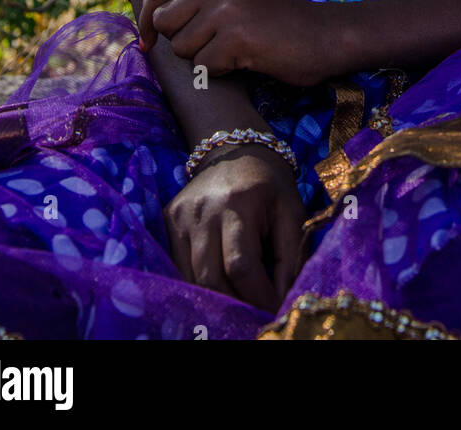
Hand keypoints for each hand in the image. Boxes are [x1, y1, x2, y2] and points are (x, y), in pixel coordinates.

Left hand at [137, 0, 339, 86]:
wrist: (324, 36)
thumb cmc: (278, 26)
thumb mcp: (236, 0)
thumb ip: (200, 3)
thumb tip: (151, 24)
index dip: (144, 19)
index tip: (144, 43)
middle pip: (163, 21)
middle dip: (178, 42)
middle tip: (209, 49)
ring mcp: (226, 10)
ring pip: (181, 47)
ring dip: (203, 59)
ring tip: (235, 52)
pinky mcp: (236, 38)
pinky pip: (204, 66)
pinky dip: (222, 72)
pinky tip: (246, 61)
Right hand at [164, 145, 305, 311]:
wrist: (233, 147)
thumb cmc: (268, 183)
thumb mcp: (291, 210)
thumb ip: (290, 255)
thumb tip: (283, 300)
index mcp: (239, 202)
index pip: (242, 266)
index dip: (258, 298)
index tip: (274, 312)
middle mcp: (204, 209)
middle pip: (212, 278)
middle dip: (236, 304)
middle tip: (255, 314)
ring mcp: (181, 215)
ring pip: (192, 278)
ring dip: (217, 298)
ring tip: (239, 304)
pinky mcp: (169, 219)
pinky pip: (180, 266)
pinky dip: (199, 284)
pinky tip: (218, 287)